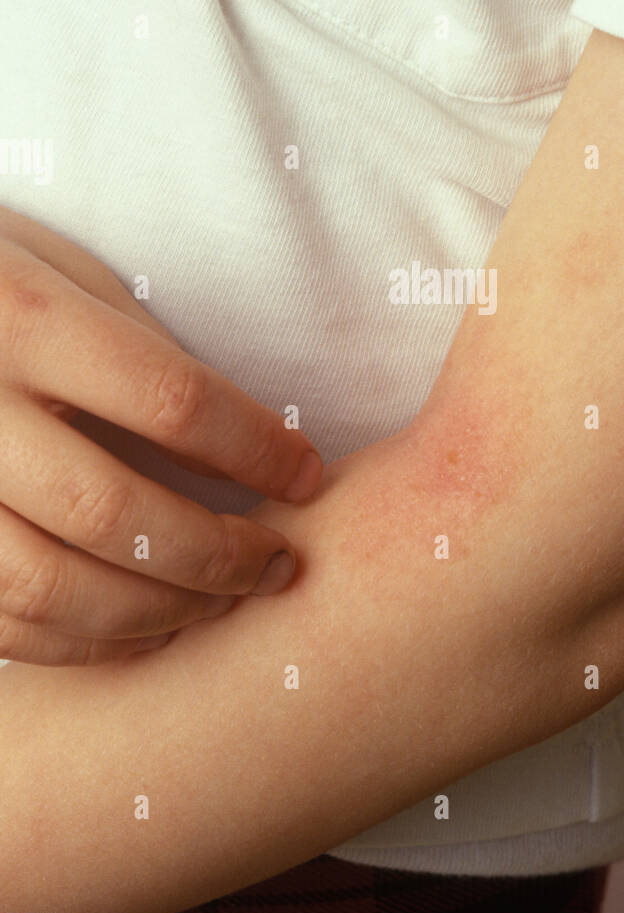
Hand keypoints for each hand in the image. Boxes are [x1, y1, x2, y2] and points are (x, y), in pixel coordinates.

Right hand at [0, 205, 321, 664]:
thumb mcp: (57, 268)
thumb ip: (131, 344)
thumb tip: (234, 437)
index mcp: (22, 319)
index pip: (170, 400)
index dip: (257, 450)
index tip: (308, 476)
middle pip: (113, 512)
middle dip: (216, 554)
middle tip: (277, 564)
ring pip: (47, 587)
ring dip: (153, 612)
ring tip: (217, 603)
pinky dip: (76, 643)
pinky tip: (139, 630)